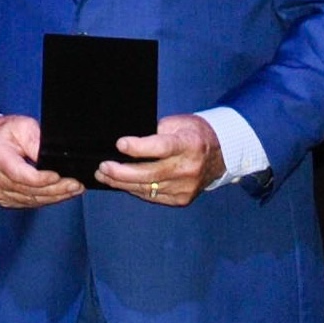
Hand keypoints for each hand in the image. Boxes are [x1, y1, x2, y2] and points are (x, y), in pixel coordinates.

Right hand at [0, 114, 82, 207]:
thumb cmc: (4, 133)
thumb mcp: (22, 126)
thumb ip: (35, 141)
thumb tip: (50, 157)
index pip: (21, 175)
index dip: (42, 179)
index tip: (59, 176)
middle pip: (29, 190)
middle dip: (56, 189)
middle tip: (76, 185)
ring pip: (31, 200)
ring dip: (55, 197)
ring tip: (73, 190)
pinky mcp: (2, 199)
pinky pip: (28, 203)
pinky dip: (45, 200)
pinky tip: (59, 195)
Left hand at [98, 114, 225, 205]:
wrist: (221, 155)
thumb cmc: (195, 134)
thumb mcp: (179, 123)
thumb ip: (156, 131)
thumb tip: (129, 140)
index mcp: (190, 145)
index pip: (162, 147)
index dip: (139, 147)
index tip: (120, 144)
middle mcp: (189, 168)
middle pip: (149, 173)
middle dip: (121, 172)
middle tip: (102, 167)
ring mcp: (185, 187)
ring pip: (147, 188)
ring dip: (122, 183)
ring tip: (104, 175)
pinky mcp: (182, 199)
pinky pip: (152, 197)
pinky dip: (136, 190)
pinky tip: (122, 184)